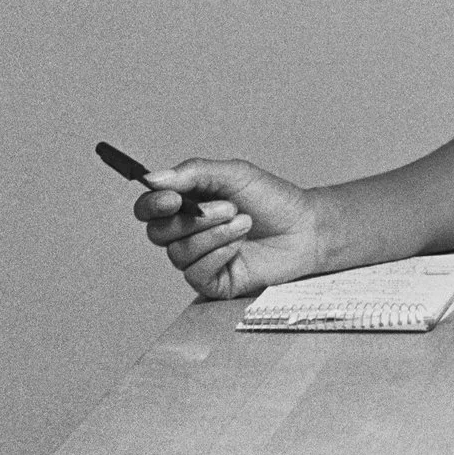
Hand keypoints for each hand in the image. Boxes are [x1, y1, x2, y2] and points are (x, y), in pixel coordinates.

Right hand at [135, 157, 321, 300]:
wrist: (304, 227)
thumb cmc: (271, 199)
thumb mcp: (234, 174)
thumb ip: (194, 172)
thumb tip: (154, 178)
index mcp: (187, 204)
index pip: (149, 208)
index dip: (153, 204)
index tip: (172, 199)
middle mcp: (187, 233)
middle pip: (158, 233)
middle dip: (192, 219)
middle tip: (227, 207)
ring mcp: (199, 258)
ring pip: (178, 253)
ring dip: (213, 235)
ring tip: (243, 222)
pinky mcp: (213, 281)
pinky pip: (196, 274)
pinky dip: (218, 255)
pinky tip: (239, 246)